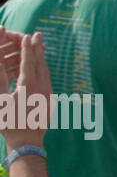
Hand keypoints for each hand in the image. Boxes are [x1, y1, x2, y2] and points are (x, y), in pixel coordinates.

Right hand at [0, 30, 49, 147]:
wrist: (27, 142)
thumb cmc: (9, 122)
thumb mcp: (0, 101)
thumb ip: (0, 80)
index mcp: (29, 85)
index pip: (28, 61)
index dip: (27, 48)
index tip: (28, 35)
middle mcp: (42, 86)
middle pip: (40, 63)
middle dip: (37, 48)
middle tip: (37, 34)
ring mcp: (48, 93)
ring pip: (46, 70)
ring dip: (41, 58)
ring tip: (38, 47)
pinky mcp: (50, 100)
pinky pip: (48, 79)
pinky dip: (44, 70)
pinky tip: (41, 68)